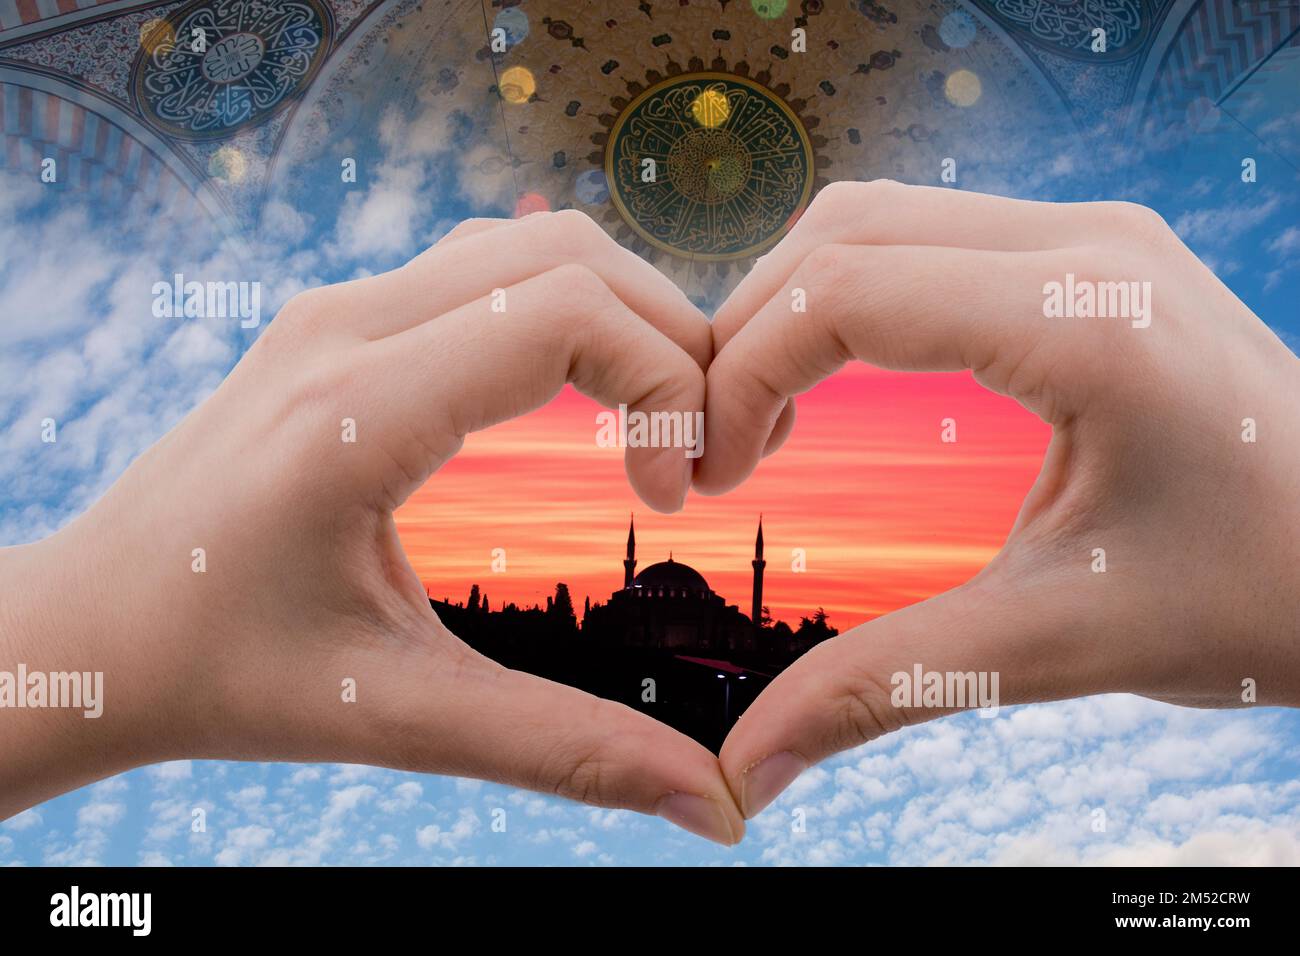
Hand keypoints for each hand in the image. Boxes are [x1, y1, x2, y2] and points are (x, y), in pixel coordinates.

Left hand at [0, 210, 745, 844]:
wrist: (94, 628)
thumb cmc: (219, 671)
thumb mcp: (394, 716)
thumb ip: (563, 750)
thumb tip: (712, 805)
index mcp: (356, 413)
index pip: (568, 312)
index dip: (667, 387)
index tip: (672, 498)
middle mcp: (345, 328)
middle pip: (570, 257)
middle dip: (670, 341)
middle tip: (690, 456)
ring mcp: (336, 310)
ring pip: (530, 246)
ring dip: (622, 317)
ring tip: (650, 423)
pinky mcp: (338, 322)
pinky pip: (485, 268)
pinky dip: (564, 311)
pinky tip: (577, 396)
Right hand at [700, 180, 1299, 817]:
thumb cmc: (1256, 600)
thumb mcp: (1056, 644)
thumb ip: (882, 687)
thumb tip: (745, 768)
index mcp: (1086, 321)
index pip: (846, 290)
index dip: (742, 374)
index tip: (713, 472)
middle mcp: (1089, 245)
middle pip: (845, 234)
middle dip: (750, 333)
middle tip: (721, 448)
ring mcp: (1095, 238)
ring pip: (879, 223)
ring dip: (796, 309)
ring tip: (767, 419)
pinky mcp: (1092, 258)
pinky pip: (929, 241)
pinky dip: (853, 300)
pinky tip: (839, 381)